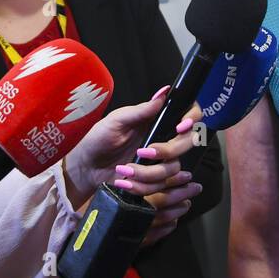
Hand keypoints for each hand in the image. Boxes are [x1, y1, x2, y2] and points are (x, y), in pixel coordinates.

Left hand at [62, 87, 204, 211]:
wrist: (86, 168)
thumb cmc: (98, 139)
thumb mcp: (117, 121)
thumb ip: (142, 110)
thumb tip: (164, 91)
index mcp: (159, 120)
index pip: (190, 115)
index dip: (192, 119)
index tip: (180, 127)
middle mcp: (165, 139)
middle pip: (188, 143)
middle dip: (168, 151)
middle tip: (144, 152)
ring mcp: (161, 161)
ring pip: (173, 169)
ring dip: (148, 173)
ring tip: (125, 170)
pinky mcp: (154, 180)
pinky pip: (160, 186)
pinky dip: (141, 186)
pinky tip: (124, 182)